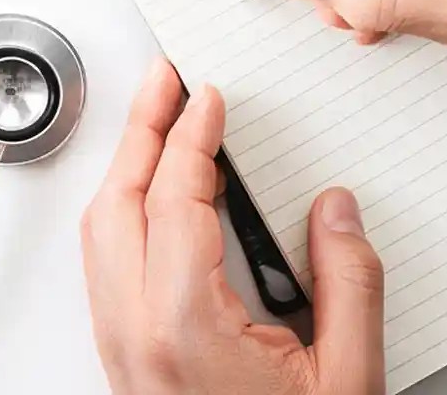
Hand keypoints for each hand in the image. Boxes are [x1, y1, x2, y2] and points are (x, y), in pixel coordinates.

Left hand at [80, 60, 384, 393]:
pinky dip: (121, 209)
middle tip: (164, 82)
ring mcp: (117, 344)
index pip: (173, 200)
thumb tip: (335, 210)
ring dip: (123, 167)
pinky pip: (103, 261)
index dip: (190, 137)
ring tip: (155, 122)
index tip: (206, 97)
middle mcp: (133, 330)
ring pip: (98, 230)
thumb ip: (348, 286)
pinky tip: (146, 193)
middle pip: (116, 202)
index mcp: (183, 326)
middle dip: (139, 131)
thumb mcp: (345, 382)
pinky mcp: (119, 354)